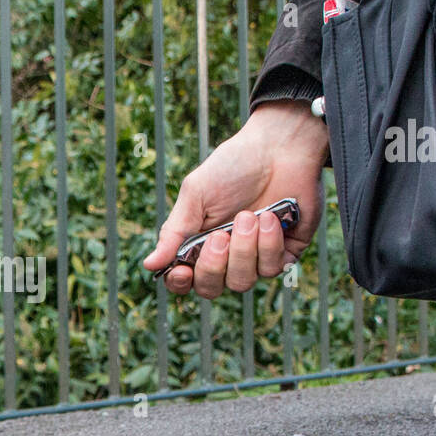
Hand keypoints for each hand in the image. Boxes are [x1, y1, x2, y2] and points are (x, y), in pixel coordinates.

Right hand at [143, 100, 328, 298]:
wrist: (279, 147)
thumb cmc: (232, 167)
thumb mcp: (196, 195)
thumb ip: (175, 232)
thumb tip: (149, 265)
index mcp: (199, 244)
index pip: (185, 280)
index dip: (181, 283)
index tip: (183, 270)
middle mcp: (227, 257)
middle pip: (212, 288)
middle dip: (215, 264)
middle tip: (221, 234)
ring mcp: (256, 257)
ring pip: (243, 282)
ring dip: (245, 249)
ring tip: (250, 215)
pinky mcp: (286, 252)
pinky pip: (274, 268)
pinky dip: (270, 244)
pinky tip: (270, 217)